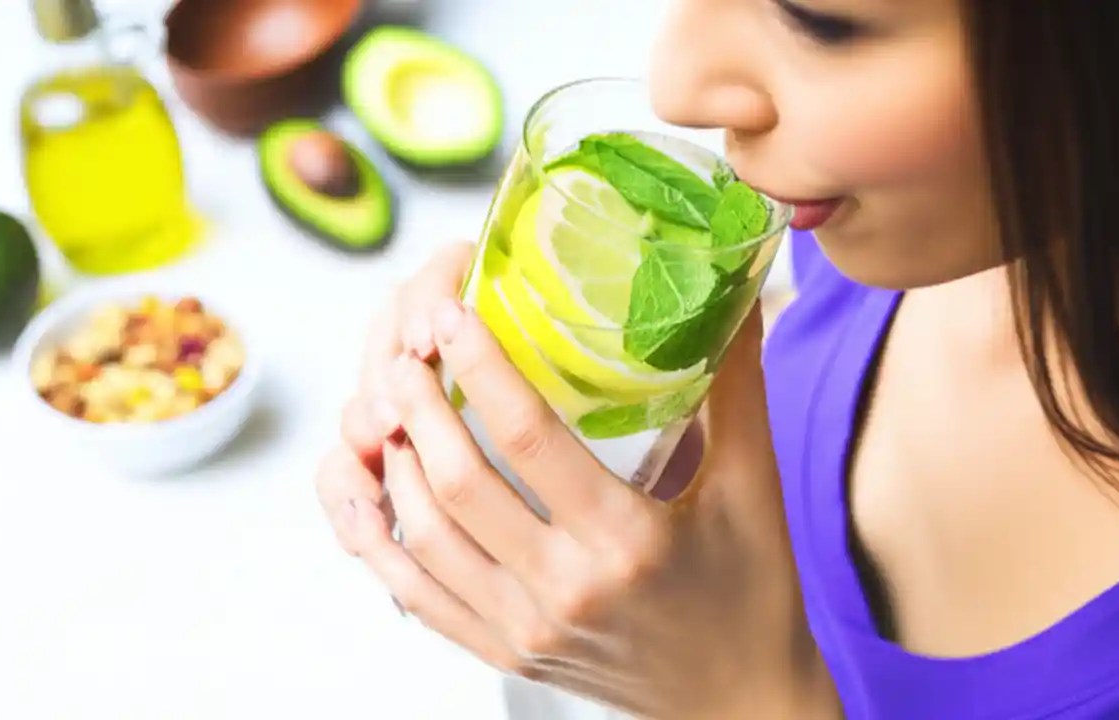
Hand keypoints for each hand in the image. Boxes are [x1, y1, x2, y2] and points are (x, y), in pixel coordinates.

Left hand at [316, 243, 839, 718]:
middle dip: (421, 405)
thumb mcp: (751, 488)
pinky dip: (377, 537)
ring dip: (394, 463)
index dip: (481, 368)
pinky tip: (367, 488)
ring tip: (389, 404)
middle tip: (407, 347)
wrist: (740, 704)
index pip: (530, 440)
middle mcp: (563, 590)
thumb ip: (735, 388)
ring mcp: (522, 629)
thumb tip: (734, 296)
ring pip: (424, 536)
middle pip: (460, 484)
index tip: (452, 313)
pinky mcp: (501, 653)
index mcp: (626, 541)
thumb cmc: (752, 596)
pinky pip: (415, 592)